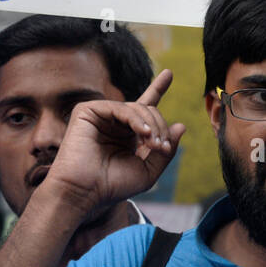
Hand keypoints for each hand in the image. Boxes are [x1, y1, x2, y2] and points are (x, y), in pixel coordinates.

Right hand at [41, 69, 185, 222]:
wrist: (84, 193)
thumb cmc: (112, 186)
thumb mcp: (147, 171)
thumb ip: (165, 151)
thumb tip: (181, 126)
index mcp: (126, 134)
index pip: (145, 107)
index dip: (157, 89)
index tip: (169, 73)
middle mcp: (114, 122)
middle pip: (148, 110)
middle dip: (160, 127)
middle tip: (162, 147)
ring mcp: (100, 115)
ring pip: (137, 108)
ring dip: (151, 126)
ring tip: (154, 145)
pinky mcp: (87, 111)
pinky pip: (120, 108)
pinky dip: (135, 119)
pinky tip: (142, 134)